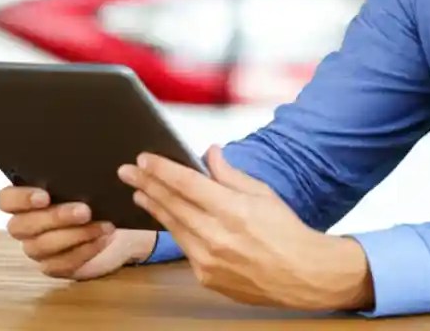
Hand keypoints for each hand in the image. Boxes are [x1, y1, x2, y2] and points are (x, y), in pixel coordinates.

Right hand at [0, 186, 156, 279]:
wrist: (116, 221)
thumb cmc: (100, 194)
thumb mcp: (96, 178)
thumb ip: (92, 172)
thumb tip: (108, 169)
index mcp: (26, 197)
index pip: (6, 199)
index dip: (20, 199)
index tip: (45, 196)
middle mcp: (25, 224)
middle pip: (22, 226)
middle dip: (54, 218)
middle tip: (84, 211)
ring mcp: (37, 248)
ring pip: (41, 246)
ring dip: (73, 235)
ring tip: (101, 226)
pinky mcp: (54, 266)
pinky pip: (60, 265)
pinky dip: (83, 252)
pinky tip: (101, 240)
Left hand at [117, 145, 373, 310]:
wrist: (302, 276)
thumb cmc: (287, 232)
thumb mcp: (262, 194)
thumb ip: (230, 174)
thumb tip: (209, 152)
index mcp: (233, 210)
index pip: (187, 183)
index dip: (161, 169)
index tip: (143, 158)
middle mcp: (216, 236)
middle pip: (172, 204)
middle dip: (146, 184)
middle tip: (126, 171)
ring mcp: (208, 259)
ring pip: (172, 226)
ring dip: (153, 207)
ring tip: (138, 193)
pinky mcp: (206, 277)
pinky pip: (184, 247)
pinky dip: (174, 230)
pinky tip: (166, 219)